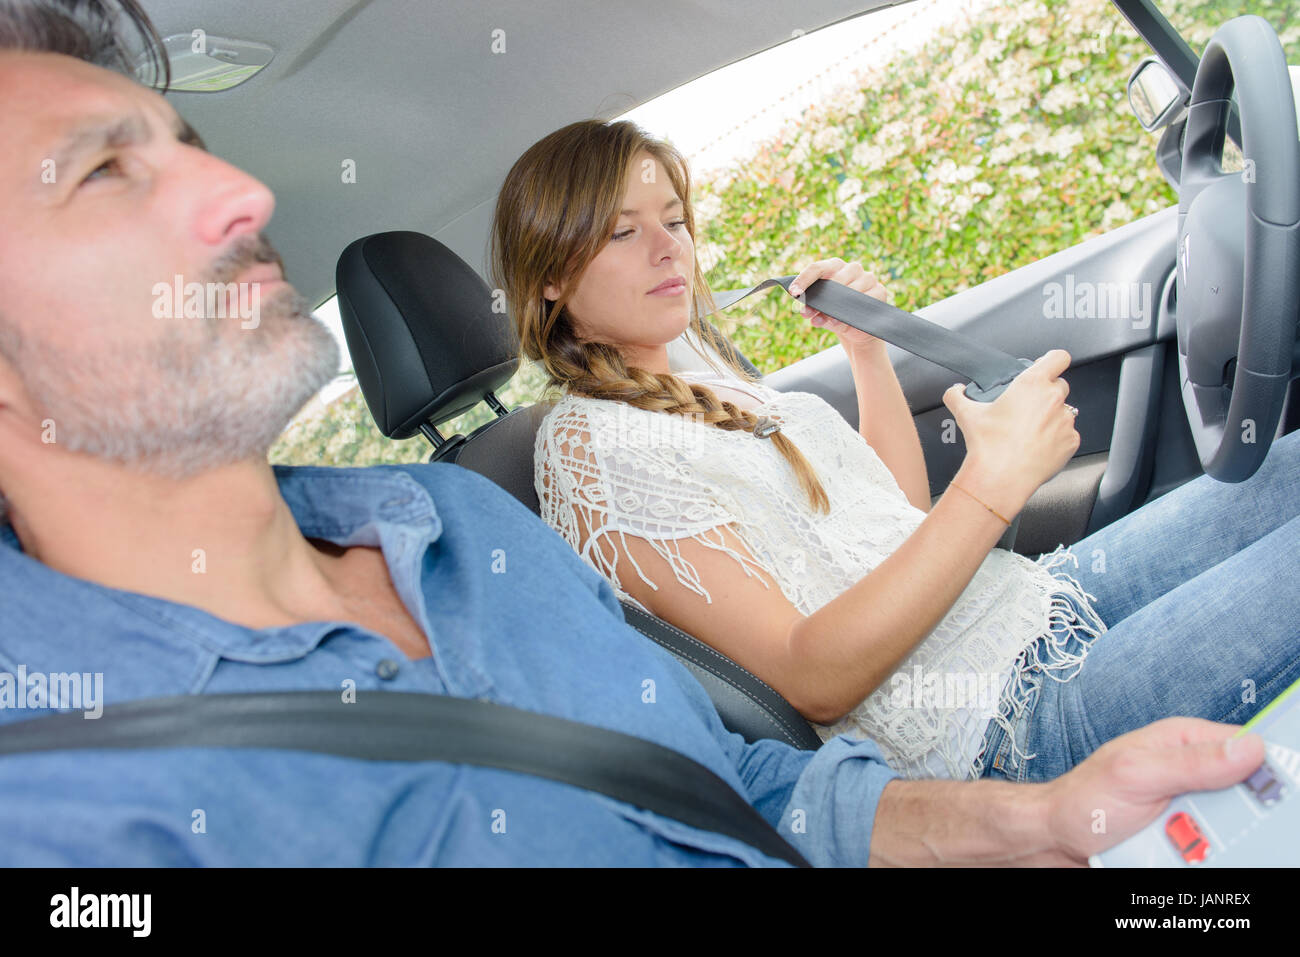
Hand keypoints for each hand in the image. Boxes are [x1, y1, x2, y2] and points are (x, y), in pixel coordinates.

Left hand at [788, 258, 890, 356]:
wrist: (855, 329)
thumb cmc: (835, 314)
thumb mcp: (820, 312)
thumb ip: (812, 309)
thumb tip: (806, 311)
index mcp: (835, 266)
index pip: (817, 268)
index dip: (804, 280)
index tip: (794, 293)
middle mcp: (852, 268)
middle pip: (833, 280)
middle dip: (819, 299)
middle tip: (807, 314)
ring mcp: (868, 278)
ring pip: (848, 292)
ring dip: (834, 309)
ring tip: (825, 321)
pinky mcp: (880, 291)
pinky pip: (863, 301)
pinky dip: (851, 314)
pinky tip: (842, 324)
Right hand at [943, 349, 1079, 511]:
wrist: (1001, 477)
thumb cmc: (988, 445)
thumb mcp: (966, 414)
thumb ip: (957, 396)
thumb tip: (955, 391)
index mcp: (1032, 384)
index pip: (1058, 357)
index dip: (1052, 360)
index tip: (1045, 366)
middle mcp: (1053, 399)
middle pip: (1059, 384)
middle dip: (1047, 392)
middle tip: (1028, 407)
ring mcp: (1065, 421)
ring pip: (1064, 411)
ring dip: (1051, 416)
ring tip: (1030, 431)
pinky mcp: (1071, 441)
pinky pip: (1067, 434)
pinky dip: (1056, 438)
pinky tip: (1037, 446)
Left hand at [1044, 717, 1265, 862]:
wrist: (1058, 839)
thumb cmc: (1083, 800)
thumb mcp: (1136, 775)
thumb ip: (1189, 762)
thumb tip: (1248, 749)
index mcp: (1182, 741)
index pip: (1246, 747)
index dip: (1260, 770)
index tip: (1257, 794)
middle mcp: (1191, 771)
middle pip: (1244, 794)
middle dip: (1232, 814)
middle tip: (1200, 821)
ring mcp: (1189, 805)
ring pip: (1231, 827)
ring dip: (1212, 840)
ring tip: (1174, 838)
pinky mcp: (1184, 833)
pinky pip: (1210, 849)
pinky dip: (1199, 856)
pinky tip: (1176, 854)